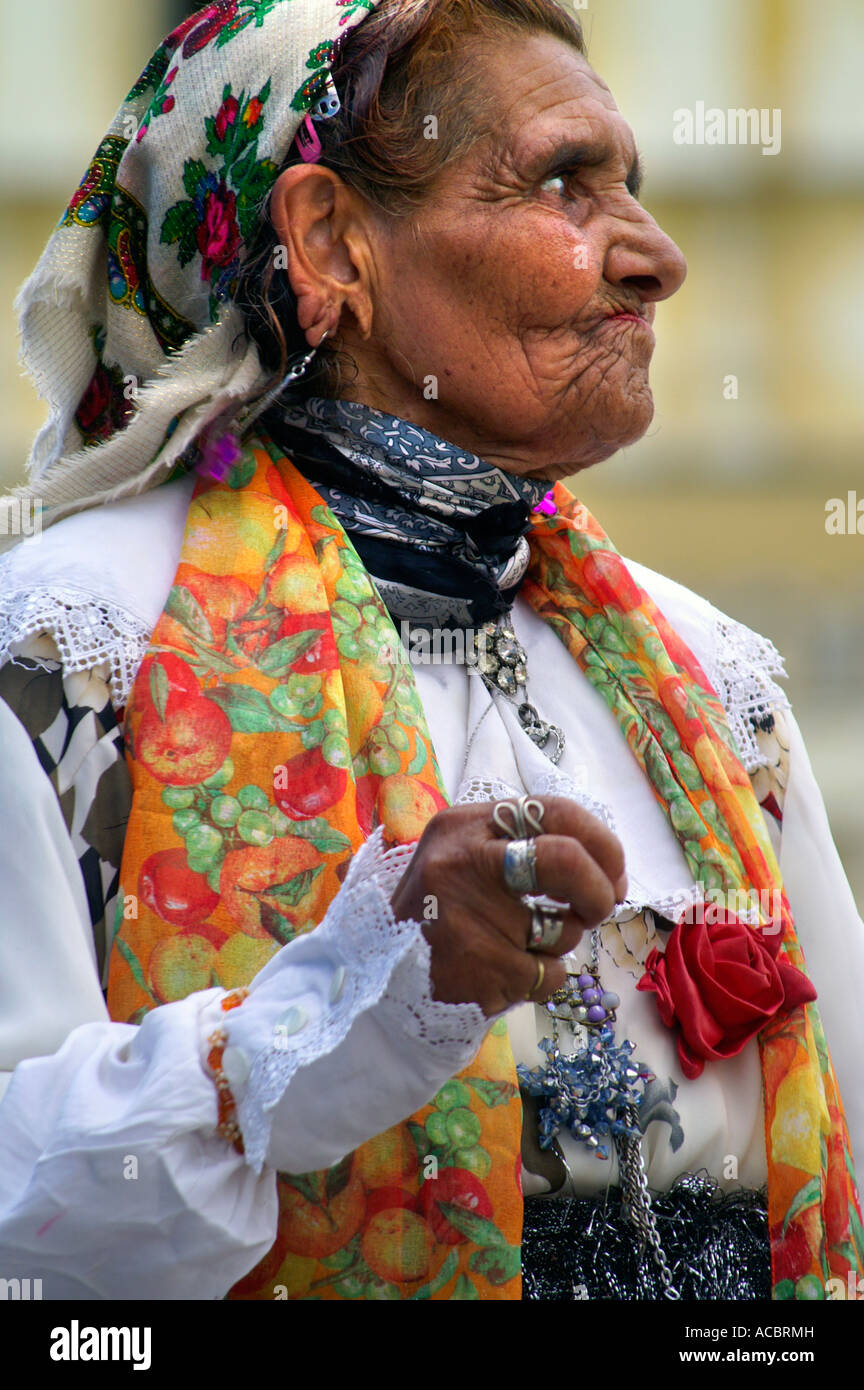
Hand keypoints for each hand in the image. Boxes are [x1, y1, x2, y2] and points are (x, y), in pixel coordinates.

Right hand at [389, 797, 627, 1016]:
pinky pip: (548, 974)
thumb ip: (528, 848)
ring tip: (520, 944)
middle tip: (599, 909)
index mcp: (463, 826)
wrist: (383, 975)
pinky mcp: (474, 969)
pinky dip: (542, 978)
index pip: (554, 811)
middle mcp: (458, 863)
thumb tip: (611, 872)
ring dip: (559, 944)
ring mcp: (463, 917)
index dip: (602, 843)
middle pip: (563, 860)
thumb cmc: (444, 910)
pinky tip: (507, 973)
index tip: (615, 872)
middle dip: (598, 891)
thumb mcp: (468, 856)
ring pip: (561, 929)